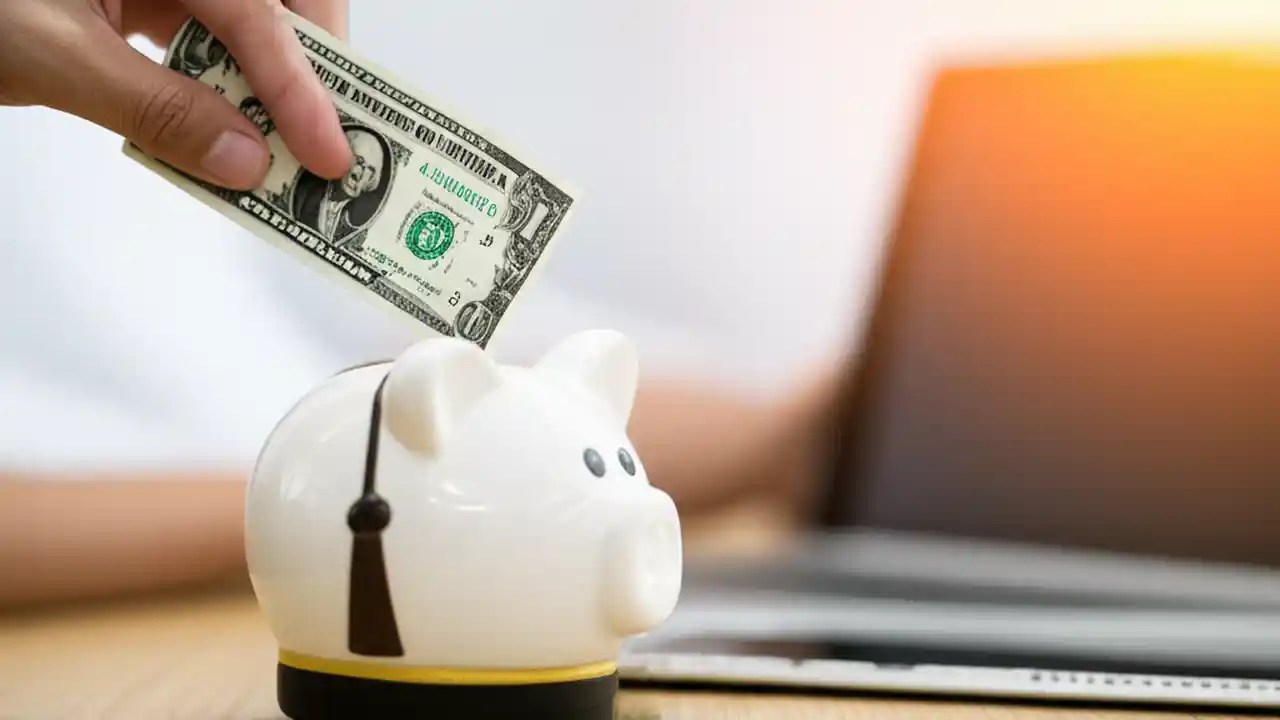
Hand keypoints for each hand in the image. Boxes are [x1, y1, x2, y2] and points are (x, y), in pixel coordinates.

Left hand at [0, 0, 351, 188]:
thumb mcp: (49, 54)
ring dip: (279, 85)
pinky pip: (214, 42)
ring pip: (254, 22)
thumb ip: (154, 107)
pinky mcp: (149, 1)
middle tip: (335, 139)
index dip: (297, 84)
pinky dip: (233, 90)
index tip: (330, 151)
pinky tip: (238, 133)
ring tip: (297, 146)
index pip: (250, 8)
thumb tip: (244, 161)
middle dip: (313, 66)